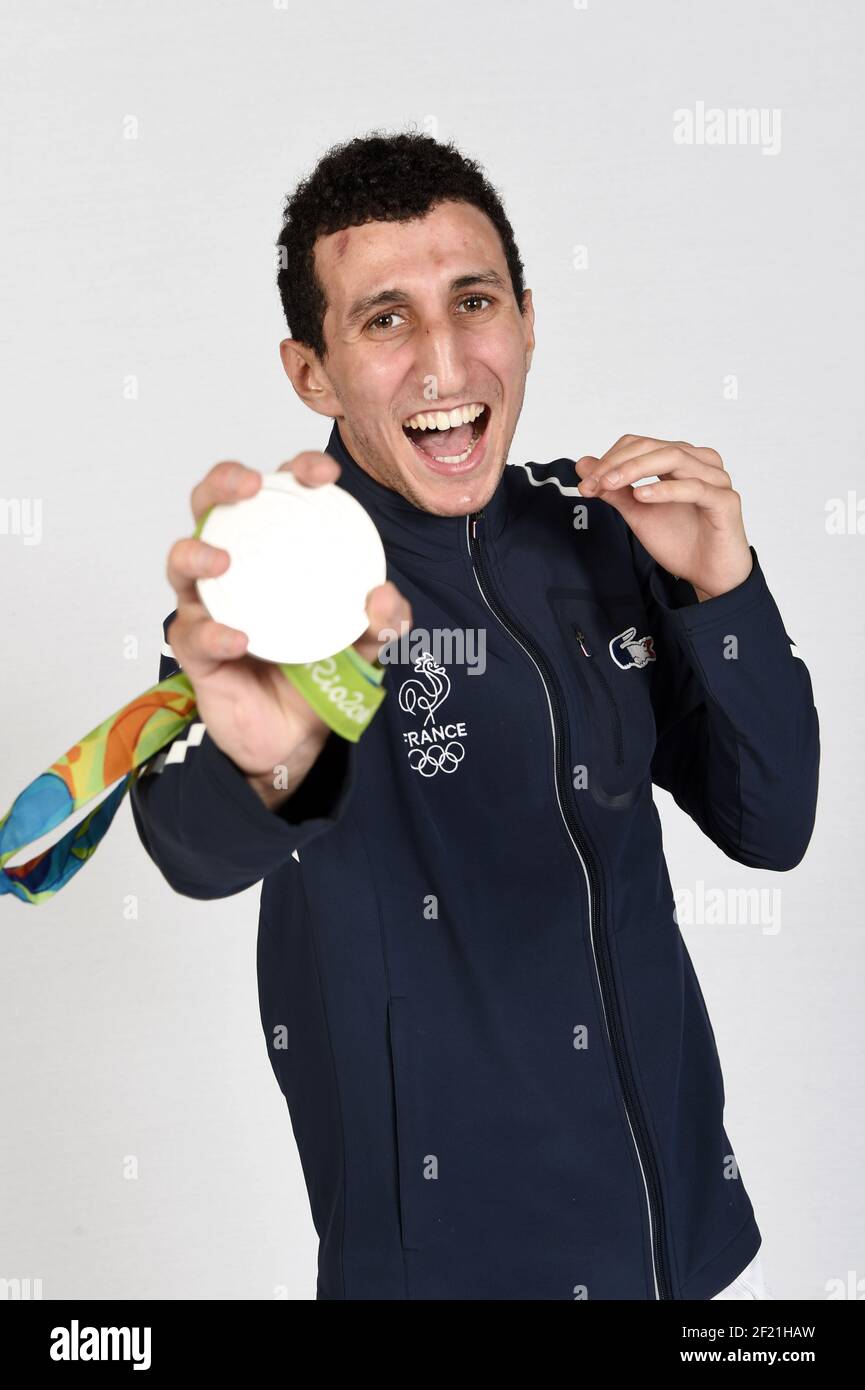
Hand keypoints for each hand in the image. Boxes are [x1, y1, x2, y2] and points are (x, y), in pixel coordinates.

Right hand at [165, 454, 410, 800]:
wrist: (295, 738)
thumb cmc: (320, 672)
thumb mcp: (364, 644)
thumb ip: (382, 621)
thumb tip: (384, 597)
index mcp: (277, 551)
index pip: (279, 495)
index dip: (296, 470)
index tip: (323, 474)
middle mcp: (236, 567)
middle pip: (212, 506)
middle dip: (223, 482)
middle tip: (249, 487)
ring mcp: (209, 606)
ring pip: (182, 563)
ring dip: (197, 552)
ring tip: (223, 560)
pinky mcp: (195, 650)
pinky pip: (194, 634)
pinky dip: (214, 632)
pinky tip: (239, 638)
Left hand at [574, 435, 752, 599]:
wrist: (708, 575)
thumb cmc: (680, 541)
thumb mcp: (638, 513)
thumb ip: (614, 489)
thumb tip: (584, 464)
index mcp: (680, 460)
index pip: (640, 444)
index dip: (610, 459)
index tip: (587, 482)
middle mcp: (700, 463)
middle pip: (653, 447)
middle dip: (618, 463)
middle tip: (593, 482)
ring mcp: (716, 479)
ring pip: (673, 458)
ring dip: (636, 469)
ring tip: (610, 484)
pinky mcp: (725, 501)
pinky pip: (694, 488)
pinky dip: (665, 489)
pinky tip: (642, 496)